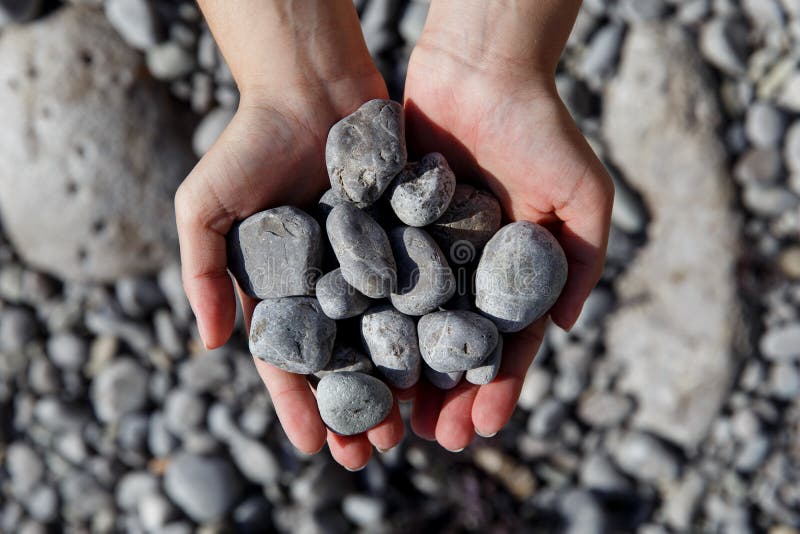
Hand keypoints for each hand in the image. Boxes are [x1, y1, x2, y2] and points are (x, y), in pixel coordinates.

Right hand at [177, 0, 403, 469]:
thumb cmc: (249, 146)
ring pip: (388, 336)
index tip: (314, 448)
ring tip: (410, 426)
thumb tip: (207, 345)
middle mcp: (330, 287)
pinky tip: (446, 363)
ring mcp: (373, 266)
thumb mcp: (204, 208)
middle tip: (371, 452)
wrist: (310, 87)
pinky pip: (423, 290)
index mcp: (283, 291)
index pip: (290, 362)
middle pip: (345, 361)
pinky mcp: (410, 239)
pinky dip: (433, 327)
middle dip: (356, 408)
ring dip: (397, 384)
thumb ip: (201, 272)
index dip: (299, 406)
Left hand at [400, 19, 613, 449]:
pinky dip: (366, 318)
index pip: (506, 343)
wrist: (480, 69)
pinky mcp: (385, 225)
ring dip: (402, 372)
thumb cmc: (541, 128)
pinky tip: (353, 355)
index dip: (498, 388)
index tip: (482, 428)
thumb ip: (582, 261)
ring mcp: (424, 251)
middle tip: (429, 439)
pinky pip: (374, 279)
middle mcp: (467, 269)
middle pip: (452, 346)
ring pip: (409, 324)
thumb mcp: (584, 195)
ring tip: (389, 417)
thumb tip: (567, 327)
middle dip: (445, 394)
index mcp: (512, 273)